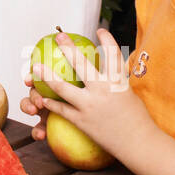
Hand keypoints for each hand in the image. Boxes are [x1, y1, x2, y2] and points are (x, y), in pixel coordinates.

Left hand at [21, 29, 153, 160]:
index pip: (112, 54)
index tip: (100, 30)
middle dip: (68, 48)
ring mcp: (90, 106)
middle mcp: (102, 90)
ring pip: (62, 88)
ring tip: (35, 67)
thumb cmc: (137, 120)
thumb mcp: (130, 95)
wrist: (139, 145)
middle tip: (59, 36)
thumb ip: (117, 82)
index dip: (107, 40)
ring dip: (46, 76)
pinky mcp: (82, 121)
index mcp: (118, 82)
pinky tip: (43, 98)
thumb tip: (113, 68)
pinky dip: (51, 103)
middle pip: (81, 64)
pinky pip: (62, 110)